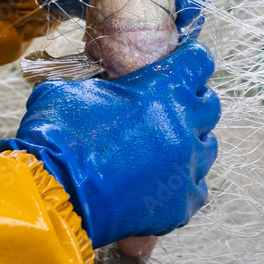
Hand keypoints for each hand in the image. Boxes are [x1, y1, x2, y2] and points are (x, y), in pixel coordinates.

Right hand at [0, 40, 220, 248]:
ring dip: (191, 144)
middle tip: (170, 109)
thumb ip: (95, 83)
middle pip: (210, 105)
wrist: (53, 193)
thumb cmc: (58, 135)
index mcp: (164, 88)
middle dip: (193, 103)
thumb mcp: (71, 90)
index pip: (200, 61)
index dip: (190, 61)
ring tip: (167, 149)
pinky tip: (161, 184)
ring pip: (208, 147)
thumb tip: (90, 86)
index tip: (182, 66)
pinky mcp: (181, 202)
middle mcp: (184, 124)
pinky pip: (197, 187)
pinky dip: (182, 184)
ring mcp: (187, 165)